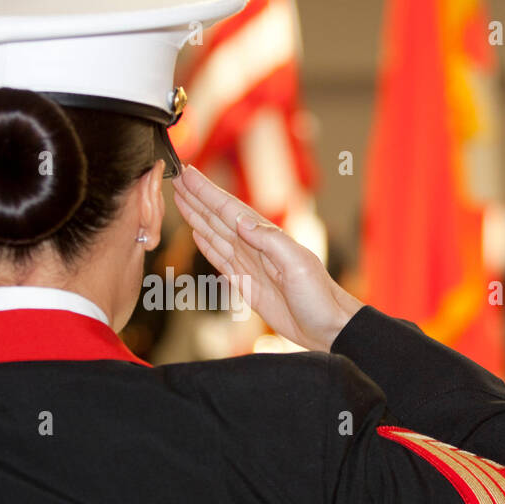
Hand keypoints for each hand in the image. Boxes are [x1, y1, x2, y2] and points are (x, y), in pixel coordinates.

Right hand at [172, 164, 362, 351]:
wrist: (328, 328)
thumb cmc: (320, 298)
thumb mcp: (299, 265)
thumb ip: (271, 242)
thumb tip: (241, 221)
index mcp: (266, 238)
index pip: (229, 210)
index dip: (206, 192)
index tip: (187, 175)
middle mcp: (255, 247)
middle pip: (217, 217)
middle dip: (197, 197)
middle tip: (177, 178)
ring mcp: (249, 264)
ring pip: (215, 234)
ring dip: (197, 216)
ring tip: (181, 199)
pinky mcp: (246, 284)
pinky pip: (220, 259)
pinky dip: (207, 245)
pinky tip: (197, 234)